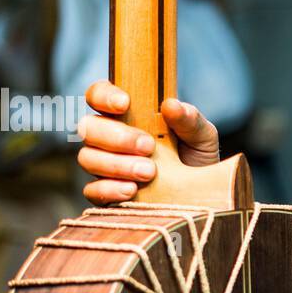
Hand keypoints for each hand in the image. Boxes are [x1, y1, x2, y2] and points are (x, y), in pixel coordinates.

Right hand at [77, 81, 220, 204]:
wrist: (203, 198)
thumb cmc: (197, 159)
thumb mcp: (201, 136)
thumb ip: (189, 119)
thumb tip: (171, 105)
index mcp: (127, 114)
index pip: (98, 95)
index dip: (104, 96)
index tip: (124, 103)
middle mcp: (108, 138)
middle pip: (88, 127)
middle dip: (116, 136)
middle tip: (148, 147)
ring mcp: (103, 166)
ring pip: (87, 158)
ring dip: (116, 164)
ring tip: (149, 172)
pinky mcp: (105, 194)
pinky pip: (91, 191)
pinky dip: (109, 190)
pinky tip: (132, 191)